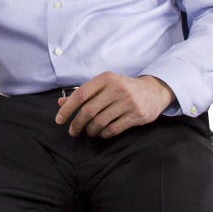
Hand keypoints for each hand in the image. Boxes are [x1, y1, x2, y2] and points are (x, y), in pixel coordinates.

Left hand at [54, 72, 174, 138]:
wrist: (153, 90)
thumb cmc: (122, 88)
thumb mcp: (103, 85)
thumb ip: (83, 93)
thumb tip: (60, 103)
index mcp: (105, 78)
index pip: (80, 94)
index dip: (67, 109)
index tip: (59, 120)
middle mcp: (116, 88)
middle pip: (88, 111)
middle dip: (77, 124)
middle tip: (73, 131)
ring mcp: (128, 102)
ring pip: (100, 122)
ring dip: (90, 130)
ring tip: (88, 132)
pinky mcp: (136, 115)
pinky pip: (113, 129)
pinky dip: (103, 134)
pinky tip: (101, 133)